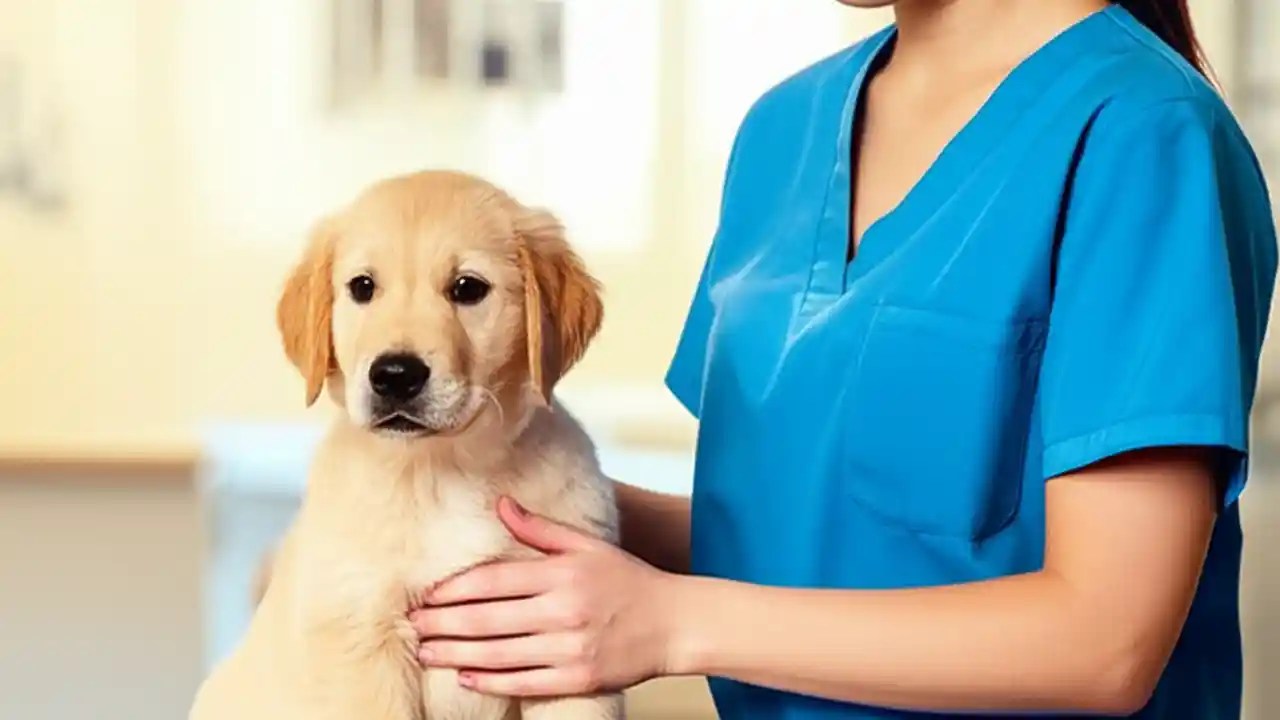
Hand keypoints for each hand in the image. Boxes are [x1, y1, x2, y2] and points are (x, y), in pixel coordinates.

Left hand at [410, 496, 682, 696]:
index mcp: (562, 574)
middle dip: (442, 624)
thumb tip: (500, 504)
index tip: (424, 595)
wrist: (675, 623)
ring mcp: (570, 648)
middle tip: (412, 625)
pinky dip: (491, 681)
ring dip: (455, 655)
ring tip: (425, 652)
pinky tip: (466, 676)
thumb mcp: (587, 545)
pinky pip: (525, 682)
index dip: (452, 590)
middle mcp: (564, 610)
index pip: (493, 582)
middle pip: (487, 620)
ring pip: (498, 654)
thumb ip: (540, 529)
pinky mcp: (579, 679)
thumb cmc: (629, 580)